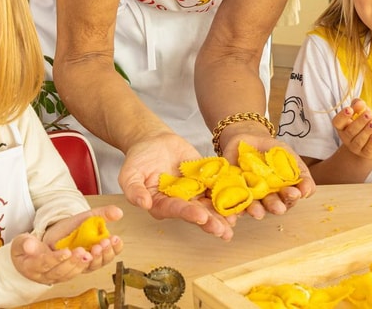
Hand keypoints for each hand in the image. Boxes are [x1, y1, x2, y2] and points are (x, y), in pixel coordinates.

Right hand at [9, 234, 90, 284]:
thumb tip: (29, 244)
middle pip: (59, 272)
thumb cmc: (23, 250)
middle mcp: (43, 276)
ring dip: (79, 265)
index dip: (56, 258)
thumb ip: (24, 243)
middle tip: (82, 251)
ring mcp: (53, 278)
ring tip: (90, 254)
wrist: (25, 260)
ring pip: (68, 275)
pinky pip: (73, 274)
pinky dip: (83, 266)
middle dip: (72, 262)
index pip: (44, 264)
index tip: (67, 251)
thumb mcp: (19, 242)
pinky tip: (91, 257)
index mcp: (31, 267)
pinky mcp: (62, 276)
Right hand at [118, 132, 235, 239]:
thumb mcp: (129, 174)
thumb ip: (134, 190)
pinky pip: (218, 188)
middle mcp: (180, 202)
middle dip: (210, 222)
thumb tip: (143, 204)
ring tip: (234, 222)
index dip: (188, 214)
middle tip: (223, 230)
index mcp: (161, 205)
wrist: (153, 141)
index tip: (201, 217)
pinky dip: (230, 194)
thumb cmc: (138, 159)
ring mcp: (194, 192)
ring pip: (210, 205)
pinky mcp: (205, 181)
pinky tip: (241, 200)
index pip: (176, 210)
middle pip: (196, 213)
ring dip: (223, 215)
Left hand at [217, 131, 315, 217]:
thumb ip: (302, 175)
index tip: (295, 193)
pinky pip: (232, 201)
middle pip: (272, 206)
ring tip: (258, 211)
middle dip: (275, 207)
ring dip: (256, 211)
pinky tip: (236, 209)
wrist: (249, 138)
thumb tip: (308, 192)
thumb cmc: (273, 152)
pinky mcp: (232, 192)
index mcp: (282, 192)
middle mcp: (266, 198)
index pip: (289, 199)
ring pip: (253, 207)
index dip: (291, 197)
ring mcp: (249, 195)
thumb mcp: (291, 159)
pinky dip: (233, 206)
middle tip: (278, 207)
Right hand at [333, 100, 371, 160]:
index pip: (337, 122)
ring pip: (359, 141)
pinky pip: (368, 149)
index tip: (349, 109)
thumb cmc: (365, 121)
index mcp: (342, 126)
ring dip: (367, 132)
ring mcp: (355, 147)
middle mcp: (346, 138)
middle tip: (368, 114)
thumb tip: (360, 104)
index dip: (342, 116)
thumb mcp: (360, 111)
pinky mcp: (366, 153)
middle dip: (359, 122)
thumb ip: (358, 105)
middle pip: (350, 131)